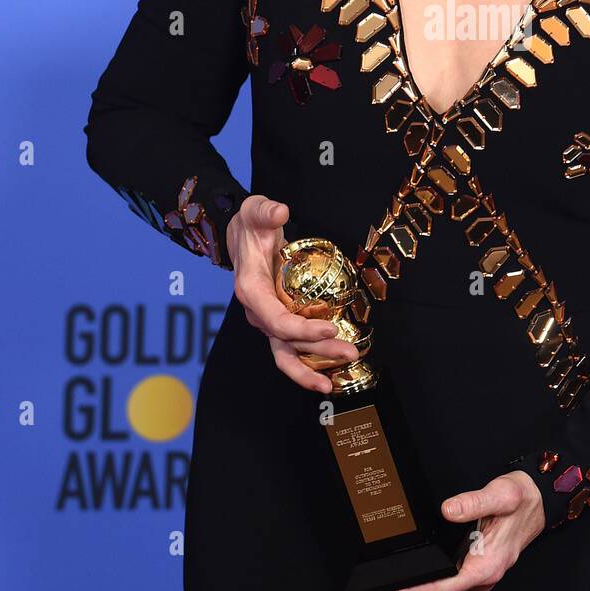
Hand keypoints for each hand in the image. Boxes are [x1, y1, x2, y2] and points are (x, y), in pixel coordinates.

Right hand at [227, 195, 359, 391]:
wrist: (241, 235)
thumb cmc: (250, 225)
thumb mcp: (254, 210)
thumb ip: (265, 211)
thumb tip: (280, 212)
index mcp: (251, 291)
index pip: (276, 319)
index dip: (302, 329)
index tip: (330, 328)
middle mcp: (258, 312)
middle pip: (284, 343)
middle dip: (314, 355)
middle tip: (348, 353)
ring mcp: (268, 320)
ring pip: (286, 353)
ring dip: (311, 367)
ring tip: (335, 380)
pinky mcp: (278, 320)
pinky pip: (293, 346)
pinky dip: (310, 359)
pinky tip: (331, 369)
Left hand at [372, 471, 545, 590]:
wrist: (540, 499)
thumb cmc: (523, 499)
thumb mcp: (501, 494)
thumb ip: (474, 502)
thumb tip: (447, 510)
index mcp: (487, 565)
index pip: (442, 587)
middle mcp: (483, 574)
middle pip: (438, 590)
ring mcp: (480, 571)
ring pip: (443, 585)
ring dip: (417, 585)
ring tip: (387, 582)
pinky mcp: (477, 564)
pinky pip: (449, 576)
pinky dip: (429, 576)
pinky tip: (413, 570)